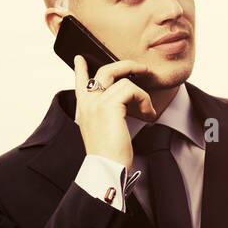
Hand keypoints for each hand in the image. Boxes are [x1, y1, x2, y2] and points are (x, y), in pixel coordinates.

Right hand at [72, 55, 157, 169]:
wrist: (107, 169)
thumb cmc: (109, 156)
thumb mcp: (103, 131)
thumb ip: (106, 115)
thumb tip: (120, 106)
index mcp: (84, 108)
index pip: (79, 82)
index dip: (80, 69)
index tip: (80, 58)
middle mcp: (88, 102)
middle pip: (105, 70)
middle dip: (127, 66)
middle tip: (142, 68)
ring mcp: (97, 102)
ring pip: (124, 80)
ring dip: (143, 95)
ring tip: (147, 111)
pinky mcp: (109, 105)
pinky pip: (132, 90)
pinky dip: (144, 101)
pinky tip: (148, 115)